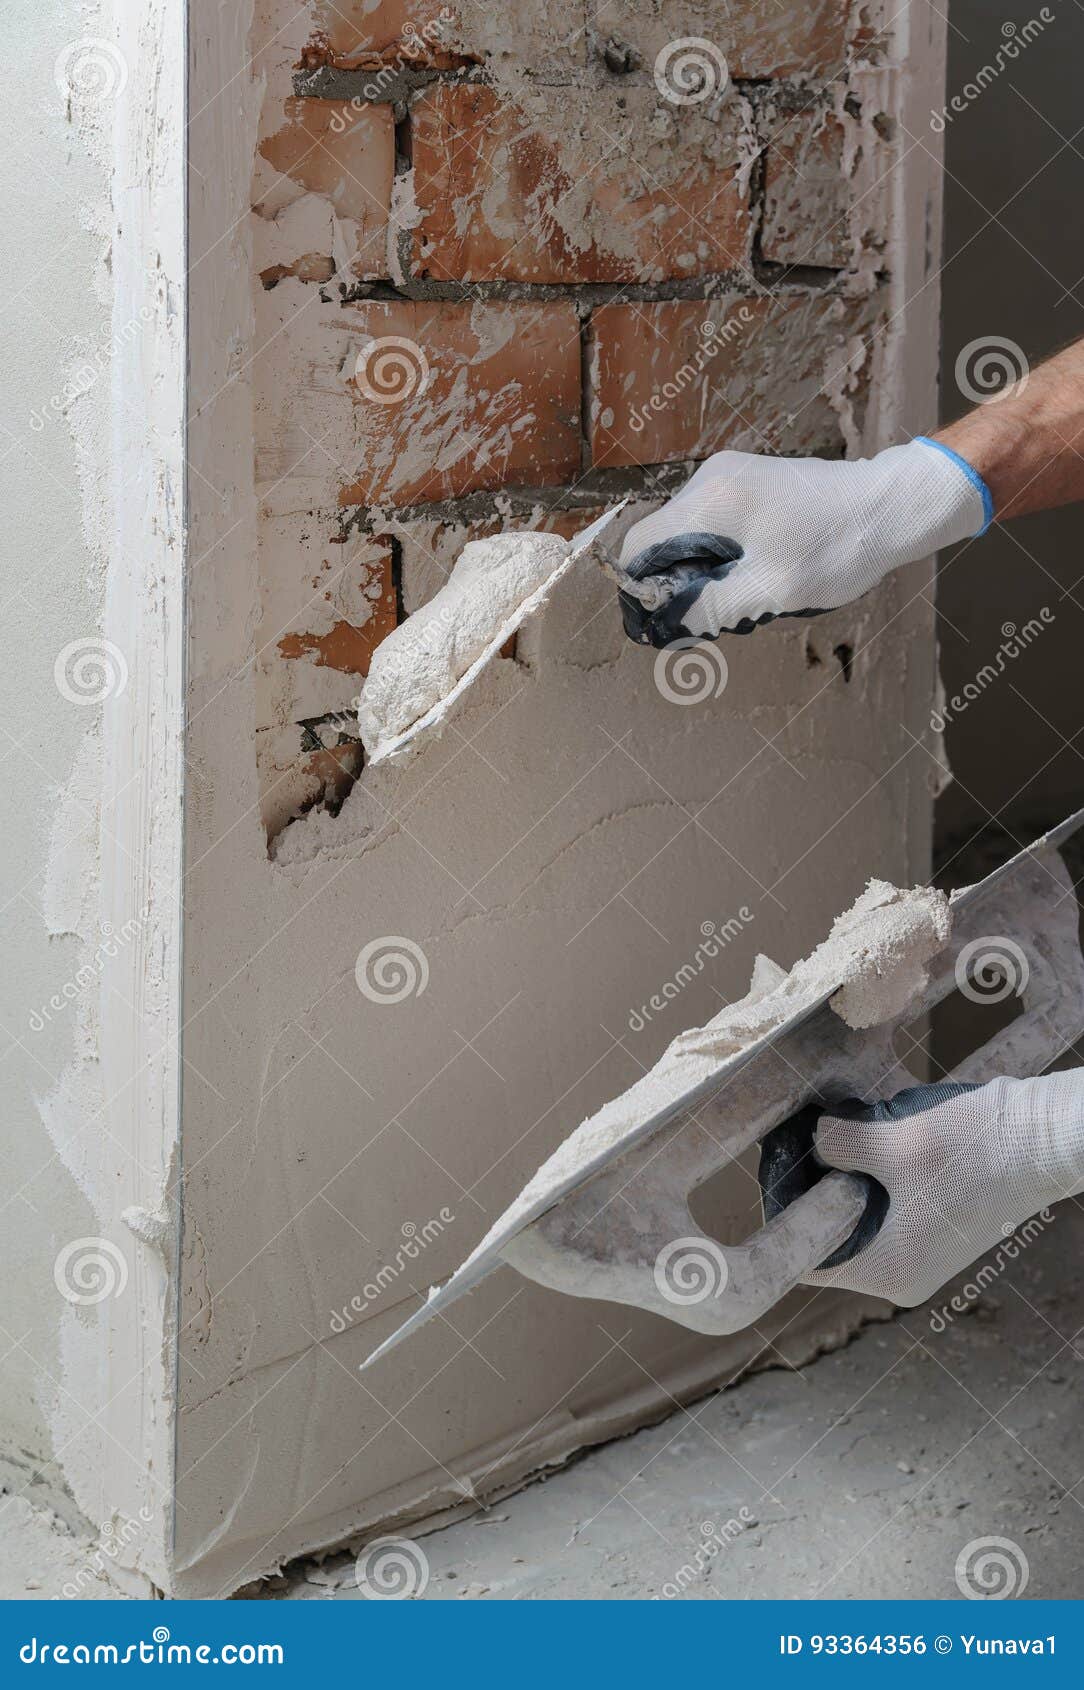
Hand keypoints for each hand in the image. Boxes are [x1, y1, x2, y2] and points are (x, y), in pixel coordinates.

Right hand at [616, 441, 990, 646]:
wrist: (895, 506)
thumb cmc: (840, 547)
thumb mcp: (771, 591)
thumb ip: (710, 607)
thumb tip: (664, 623)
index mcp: (712, 500)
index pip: (641, 545)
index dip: (641, 589)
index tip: (663, 622)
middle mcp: (712, 478)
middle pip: (663, 540)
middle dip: (680, 583)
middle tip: (721, 615)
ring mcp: (730, 475)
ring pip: (689, 535)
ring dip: (706, 572)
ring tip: (749, 595)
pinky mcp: (748, 481)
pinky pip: (715, 524)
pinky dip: (724, 555)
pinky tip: (758, 573)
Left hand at [764, 1073, 1083, 1307]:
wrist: (1047, 1137)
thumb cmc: (977, 1147)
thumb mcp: (892, 1139)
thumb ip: (839, 1144)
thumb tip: (813, 1141)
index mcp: (890, 1270)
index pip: (809, 1261)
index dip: (787, 1217)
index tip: (779, 1172)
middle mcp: (905, 1272)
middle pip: (833, 1236)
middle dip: (819, 1188)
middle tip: (811, 1142)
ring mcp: (923, 1250)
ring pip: (859, 1216)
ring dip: (850, 1174)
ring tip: (851, 1133)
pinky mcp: (937, 1224)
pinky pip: (887, 1204)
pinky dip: (877, 1172)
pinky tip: (882, 1135)